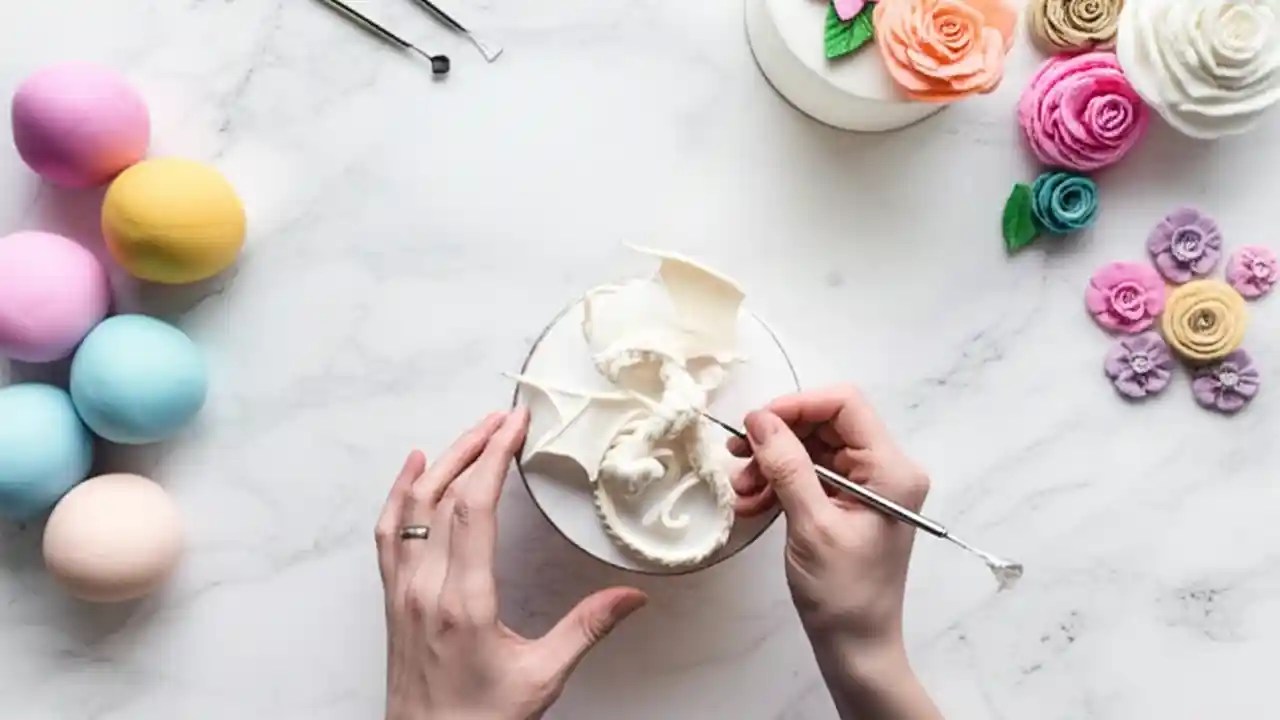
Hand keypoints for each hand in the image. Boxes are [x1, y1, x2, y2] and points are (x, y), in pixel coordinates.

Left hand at [377, 410, 647, 719]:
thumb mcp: (542, 677)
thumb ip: (587, 629)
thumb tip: (632, 596)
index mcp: (463, 600)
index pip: (474, 506)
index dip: (494, 457)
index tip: (515, 425)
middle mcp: (424, 587)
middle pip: (443, 493)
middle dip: (475, 446)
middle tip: (504, 417)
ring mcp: (402, 589)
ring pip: (413, 505)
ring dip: (442, 461)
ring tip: (472, 431)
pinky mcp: (392, 597)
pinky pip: (389, 530)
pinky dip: (399, 492)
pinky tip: (413, 469)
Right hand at [729, 386, 940, 719]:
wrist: (856, 645)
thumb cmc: (844, 594)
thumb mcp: (811, 524)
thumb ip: (786, 466)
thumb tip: (760, 419)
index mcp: (891, 470)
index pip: (845, 404)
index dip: (797, 405)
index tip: (756, 424)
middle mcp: (886, 469)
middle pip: (825, 423)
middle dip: (778, 438)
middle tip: (738, 457)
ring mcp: (868, 485)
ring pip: (811, 448)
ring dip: (772, 463)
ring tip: (742, 491)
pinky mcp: (849, 501)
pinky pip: (810, 474)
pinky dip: (779, 483)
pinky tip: (753, 503)